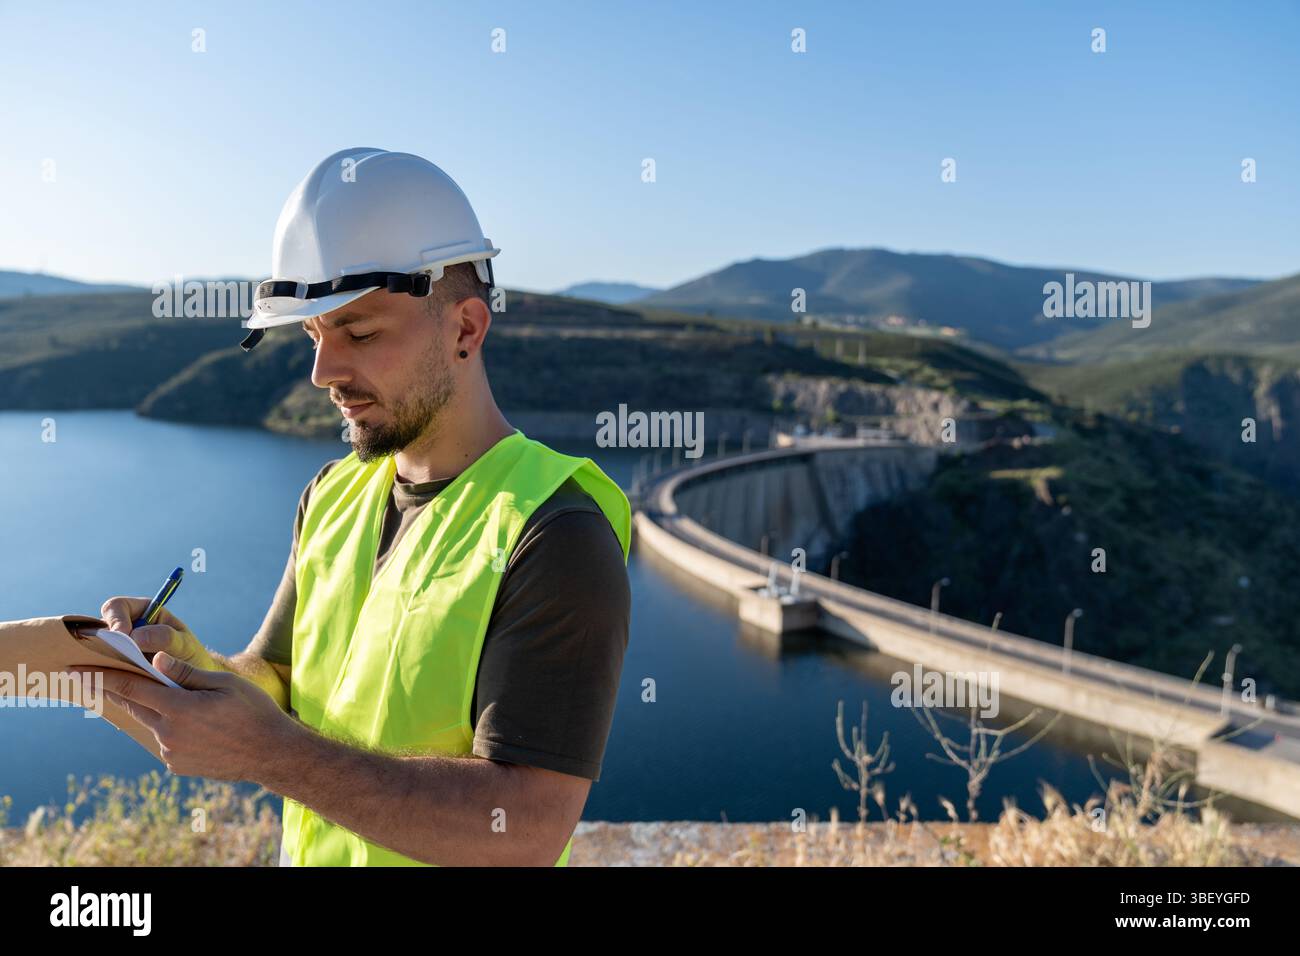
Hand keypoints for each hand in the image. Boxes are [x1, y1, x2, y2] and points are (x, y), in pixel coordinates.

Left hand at [69, 653, 294, 781]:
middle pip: (133, 704)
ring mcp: (171, 752)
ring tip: (168, 698)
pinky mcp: (176, 764)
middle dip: (114, 689)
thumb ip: (187, 673)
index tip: (76, 670)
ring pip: (150, 721)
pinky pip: (164, 739)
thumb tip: (157, 658)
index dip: (100, 676)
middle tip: (95, 676)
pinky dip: (168, 726)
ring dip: (151, 707)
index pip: (130, 687)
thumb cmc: (253, 712)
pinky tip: (193, 724)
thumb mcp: (224, 684)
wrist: (271, 754)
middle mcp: (168, 733)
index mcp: (179, 708)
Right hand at [99, 595, 218, 672]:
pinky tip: (102, 687)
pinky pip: (98, 670)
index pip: (117, 606)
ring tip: (104, 675)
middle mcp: (123, 629)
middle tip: (112, 659)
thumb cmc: (189, 656)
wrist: (193, 682)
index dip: (116, 619)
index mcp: (141, 612)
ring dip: (97, 662)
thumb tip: (136, 636)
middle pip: (98, 629)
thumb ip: (166, 637)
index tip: (123, 635)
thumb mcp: (184, 645)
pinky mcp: (111, 670)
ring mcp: (115, 650)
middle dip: (101, 643)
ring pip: (94, 651)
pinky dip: (99, 677)